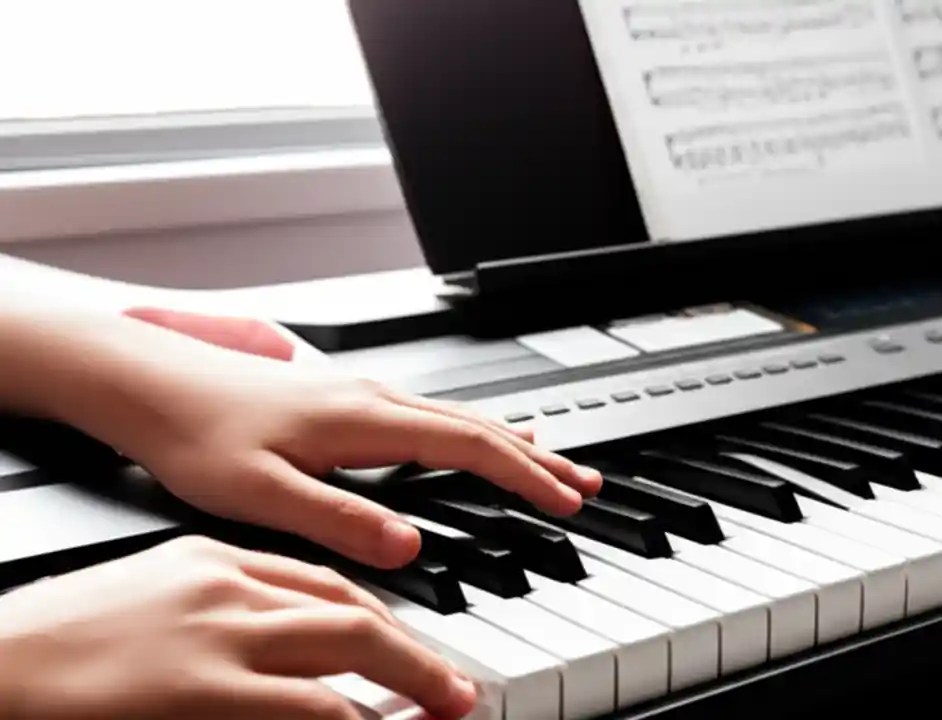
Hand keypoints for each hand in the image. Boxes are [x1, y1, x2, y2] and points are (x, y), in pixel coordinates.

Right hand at [0, 536, 473, 719]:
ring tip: (442, 711)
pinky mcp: (200, 690)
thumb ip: (225, 605)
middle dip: (415, 651)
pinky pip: (306, 708)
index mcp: (214, 560)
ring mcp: (216, 638)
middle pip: (351, 609)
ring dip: (405, 683)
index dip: (382, 618)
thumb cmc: (60, 640)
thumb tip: (289, 638)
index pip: (323, 582)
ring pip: (343, 651)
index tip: (412, 646)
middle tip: (455, 688)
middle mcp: (226, 590)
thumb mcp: (155, 594)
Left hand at [57, 310, 601, 568]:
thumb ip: (339, 519)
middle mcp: (372, 399)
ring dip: (511, 444)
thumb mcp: (259, 492)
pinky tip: (472, 440)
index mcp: (362, 420)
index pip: (469, 446)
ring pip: (458, 418)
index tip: (566, 499)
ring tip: (550, 464)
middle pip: (479, 426)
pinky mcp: (344, 401)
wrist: (147, 381)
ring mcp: (361, 396)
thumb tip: (407, 546)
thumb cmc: (194, 433)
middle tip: (584, 483)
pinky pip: (431, 416)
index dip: (525, 475)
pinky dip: (472, 433)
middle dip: (539, 457)